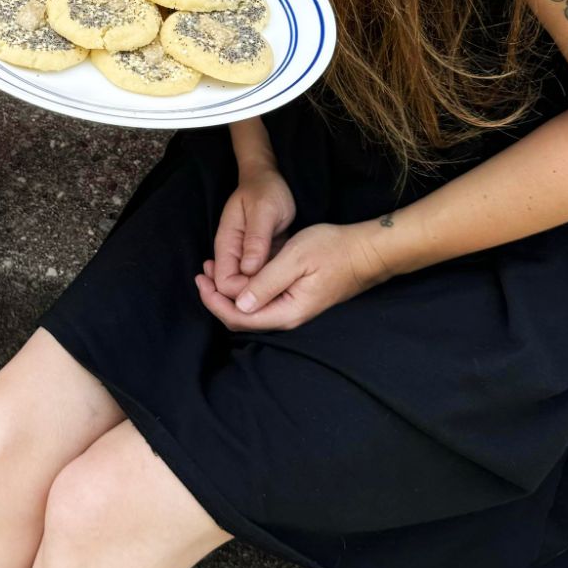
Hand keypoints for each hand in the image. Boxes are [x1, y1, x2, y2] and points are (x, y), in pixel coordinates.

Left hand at [197, 218, 391, 332]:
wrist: (365, 251)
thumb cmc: (332, 250)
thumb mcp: (294, 259)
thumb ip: (266, 283)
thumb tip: (239, 304)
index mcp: (287, 311)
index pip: (240, 318)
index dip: (215, 301)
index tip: (202, 279)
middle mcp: (287, 316)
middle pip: (242, 318)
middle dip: (217, 297)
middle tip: (203, 272)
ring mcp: (292, 309)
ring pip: (250, 309)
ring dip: (229, 291)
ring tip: (213, 268)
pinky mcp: (294, 299)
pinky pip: (261, 299)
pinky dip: (244, 286)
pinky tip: (238, 269)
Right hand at [203, 166, 296, 304]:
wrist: (267, 178)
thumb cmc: (266, 190)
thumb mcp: (264, 211)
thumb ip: (256, 240)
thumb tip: (249, 270)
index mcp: (226, 243)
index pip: (224, 282)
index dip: (243, 292)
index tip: (268, 290)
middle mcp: (232, 254)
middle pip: (231, 290)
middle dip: (251, 298)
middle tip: (280, 296)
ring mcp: (244, 256)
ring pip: (247, 287)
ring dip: (263, 293)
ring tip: (286, 290)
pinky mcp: (257, 257)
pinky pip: (260, 278)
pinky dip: (270, 283)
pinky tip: (287, 282)